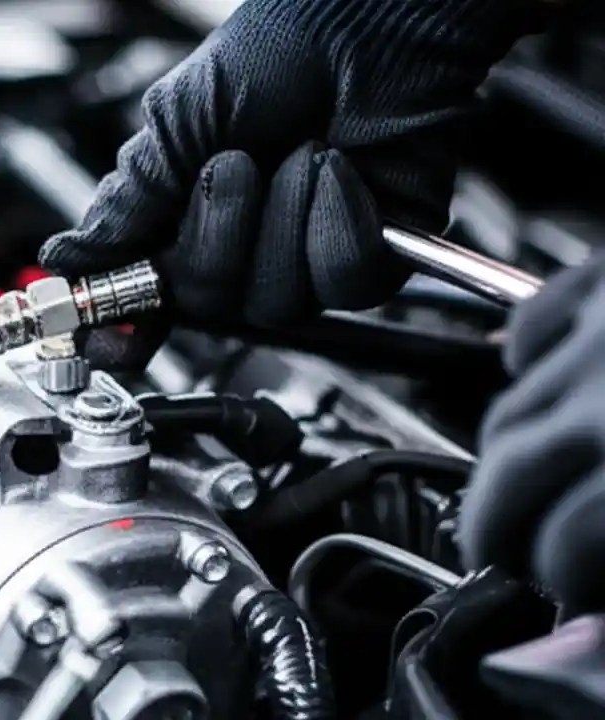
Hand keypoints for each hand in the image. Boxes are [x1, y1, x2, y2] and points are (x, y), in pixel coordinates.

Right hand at [40, 0, 545, 326]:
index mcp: (174, 226)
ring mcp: (296, 264)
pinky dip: (337, 219)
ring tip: (297, 152)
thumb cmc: (268, 61)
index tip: (114, 333)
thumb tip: (63, 261)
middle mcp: (233, 255)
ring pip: (274, 303)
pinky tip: (339, 170)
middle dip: (217, 235)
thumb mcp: (172, 130)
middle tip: (233, 164)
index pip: (139, 307)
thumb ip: (123, 207)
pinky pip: (340, 281)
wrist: (359, 33)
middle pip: (206, 308)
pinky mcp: (362, 262)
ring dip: (282, 217)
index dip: (122, 328)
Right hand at [459, 253, 604, 616]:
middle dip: (499, 532)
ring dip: (515, 458)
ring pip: (507, 407)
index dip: (553, 588)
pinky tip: (554, 389)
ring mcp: (604, 320)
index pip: (550, 547)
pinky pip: (530, 323)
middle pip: (502, 473)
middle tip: (514, 560)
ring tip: (543, 486)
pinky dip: (526, 362)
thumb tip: (558, 647)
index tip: (564, 599)